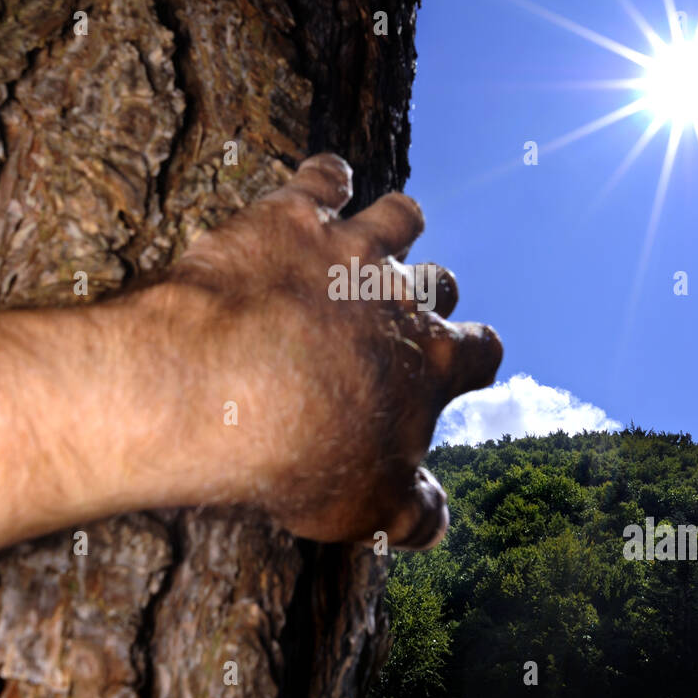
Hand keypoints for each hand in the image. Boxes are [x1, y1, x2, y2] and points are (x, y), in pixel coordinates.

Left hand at [122, 154, 501, 548]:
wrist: (218, 387)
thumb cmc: (297, 453)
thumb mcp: (366, 507)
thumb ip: (412, 513)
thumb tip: (436, 523)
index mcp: (429, 365)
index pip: (479, 351)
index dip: (472, 355)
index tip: (459, 361)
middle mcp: (400, 297)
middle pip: (439, 282)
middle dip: (430, 293)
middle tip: (402, 308)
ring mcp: (348, 250)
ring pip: (399, 216)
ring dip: (400, 221)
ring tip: (389, 228)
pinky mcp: (291, 217)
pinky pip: (326, 176)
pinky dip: (331, 175)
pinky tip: (327, 178)